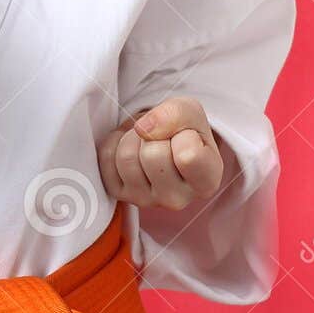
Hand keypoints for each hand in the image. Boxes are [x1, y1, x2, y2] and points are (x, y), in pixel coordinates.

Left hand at [98, 95, 226, 211]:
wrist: (166, 139)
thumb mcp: (191, 112)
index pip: (187, 156)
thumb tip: (143, 128)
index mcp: (206, 182)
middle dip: (154, 134)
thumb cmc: (185, 130)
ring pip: (127, 158)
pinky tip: (132, 147)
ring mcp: (147, 201)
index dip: (184, 134)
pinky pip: (107, 159)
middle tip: (162, 136)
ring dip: (133, 137)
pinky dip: (115, 142)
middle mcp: (177, 199)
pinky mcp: (122, 194)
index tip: (186, 135)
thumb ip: (176, 113)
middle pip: (153, 156)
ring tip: (147, 140)